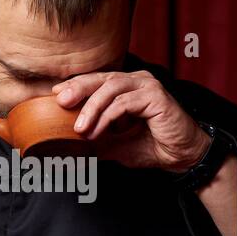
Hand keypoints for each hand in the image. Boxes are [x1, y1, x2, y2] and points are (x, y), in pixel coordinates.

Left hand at [53, 71, 210, 171]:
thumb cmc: (152, 148)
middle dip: (78, 88)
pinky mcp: (156, 96)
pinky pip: (124, 102)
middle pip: (101, 78)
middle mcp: (137, 81)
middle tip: (60, 101)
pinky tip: (96, 130)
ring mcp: (147, 86)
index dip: (75, 85)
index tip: (54, 96)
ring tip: (78, 127)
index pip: (96, 81)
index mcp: (127, 87)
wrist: (182, 157)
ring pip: (111, 87)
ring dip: (91, 106)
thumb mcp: (114, 144)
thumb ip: (94, 139)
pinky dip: (107, 116)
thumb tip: (66, 142)